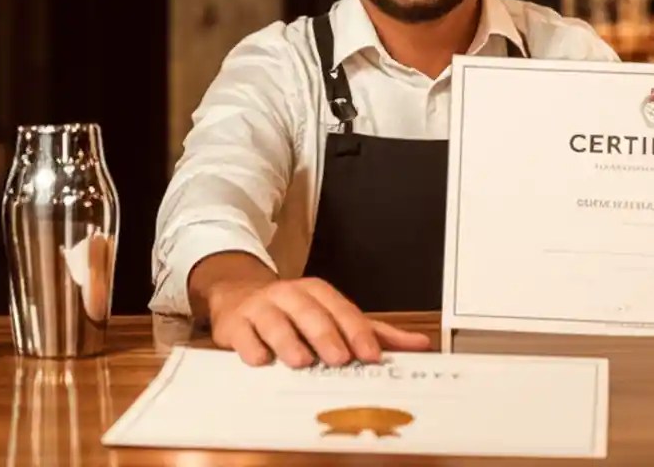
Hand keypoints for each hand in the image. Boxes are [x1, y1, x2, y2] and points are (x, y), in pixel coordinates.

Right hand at [207, 276, 430, 367]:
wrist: (240, 295)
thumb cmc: (294, 312)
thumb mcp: (333, 316)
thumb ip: (373, 332)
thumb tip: (419, 344)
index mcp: (317, 293)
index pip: (341, 310)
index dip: (357, 331)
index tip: (371, 354)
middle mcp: (289, 296)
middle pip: (310, 312)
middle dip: (325, 335)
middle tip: (339, 358)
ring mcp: (260, 308)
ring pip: (275, 321)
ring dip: (288, 340)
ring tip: (301, 361)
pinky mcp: (235, 323)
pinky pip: (242, 334)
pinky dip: (250, 347)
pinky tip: (260, 360)